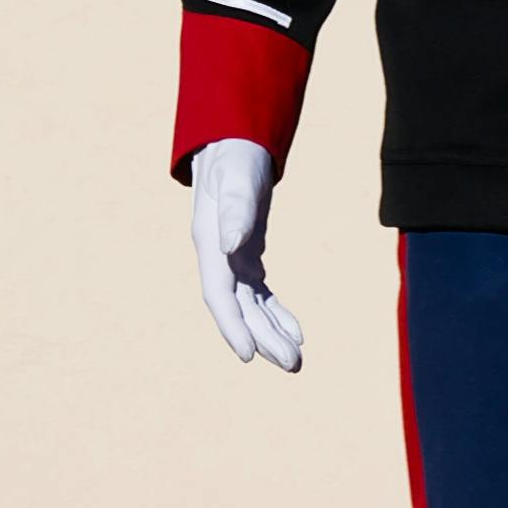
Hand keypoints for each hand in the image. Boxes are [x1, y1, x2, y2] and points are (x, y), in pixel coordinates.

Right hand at [189, 139, 303, 369]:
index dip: (232, 326)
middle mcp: (219, 258)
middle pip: (240, 308)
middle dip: (263, 338)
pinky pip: (261, 293)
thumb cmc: (234, 156)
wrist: (232, 141)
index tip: (247, 355)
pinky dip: (277, 313)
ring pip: (251, 305)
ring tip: (296, 359)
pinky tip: (297, 331)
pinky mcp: (247, 255)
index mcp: (210, 243)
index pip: (219, 295)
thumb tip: (232, 248)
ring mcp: (232, 259)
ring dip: (272, 333)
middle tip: (292, 365)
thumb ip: (236, 212)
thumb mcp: (237, 179)